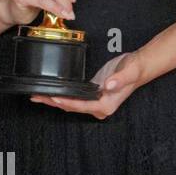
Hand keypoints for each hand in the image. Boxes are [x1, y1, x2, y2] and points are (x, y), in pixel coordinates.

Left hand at [30, 51, 144, 119]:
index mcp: (107, 105)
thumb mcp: (129, 72)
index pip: (81, 106)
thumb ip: (119, 80)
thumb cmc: (134, 70)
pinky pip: (73, 99)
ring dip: (54, 100)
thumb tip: (108, 86)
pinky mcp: (92, 95)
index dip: (66, 102)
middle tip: (35, 97)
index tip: (53, 98)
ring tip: (36, 96)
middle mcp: (100, 107)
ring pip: (70, 104)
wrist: (139, 67)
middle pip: (72, 107)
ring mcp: (95, 102)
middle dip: (53, 102)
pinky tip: (50, 92)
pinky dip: (61, 96)